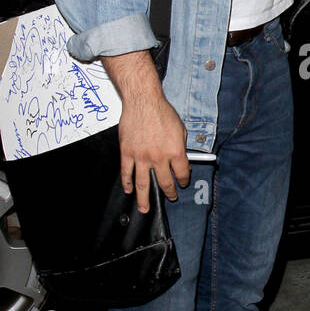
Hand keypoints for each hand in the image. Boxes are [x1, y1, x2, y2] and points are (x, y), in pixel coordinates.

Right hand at [118, 92, 190, 213]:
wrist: (143, 101)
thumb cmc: (162, 112)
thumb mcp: (180, 129)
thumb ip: (181, 147)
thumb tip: (182, 161)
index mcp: (175, 152)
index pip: (182, 174)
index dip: (183, 180)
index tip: (182, 183)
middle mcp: (159, 157)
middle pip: (164, 183)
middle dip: (168, 192)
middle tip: (169, 197)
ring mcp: (141, 157)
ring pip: (142, 184)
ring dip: (144, 199)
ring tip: (144, 208)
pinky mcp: (127, 153)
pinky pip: (126, 172)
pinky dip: (127, 183)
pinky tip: (128, 190)